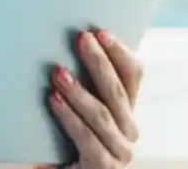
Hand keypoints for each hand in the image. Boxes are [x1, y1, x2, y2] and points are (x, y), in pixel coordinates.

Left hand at [47, 30, 143, 167]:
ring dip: (79, 91)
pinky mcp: (104, 167)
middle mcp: (129, 130)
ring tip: (59, 73)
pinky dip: (70, 118)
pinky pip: (87, 138)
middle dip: (99, 62)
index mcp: (126, 109)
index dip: (119, 52)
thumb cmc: (63, 140)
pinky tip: (55, 100)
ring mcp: (119, 151)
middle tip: (82, 40)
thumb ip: (80, 82)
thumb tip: (65, 44)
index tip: (101, 32)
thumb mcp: (76, 107)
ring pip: (102, 115)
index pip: (133, 75)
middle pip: (118, 91)